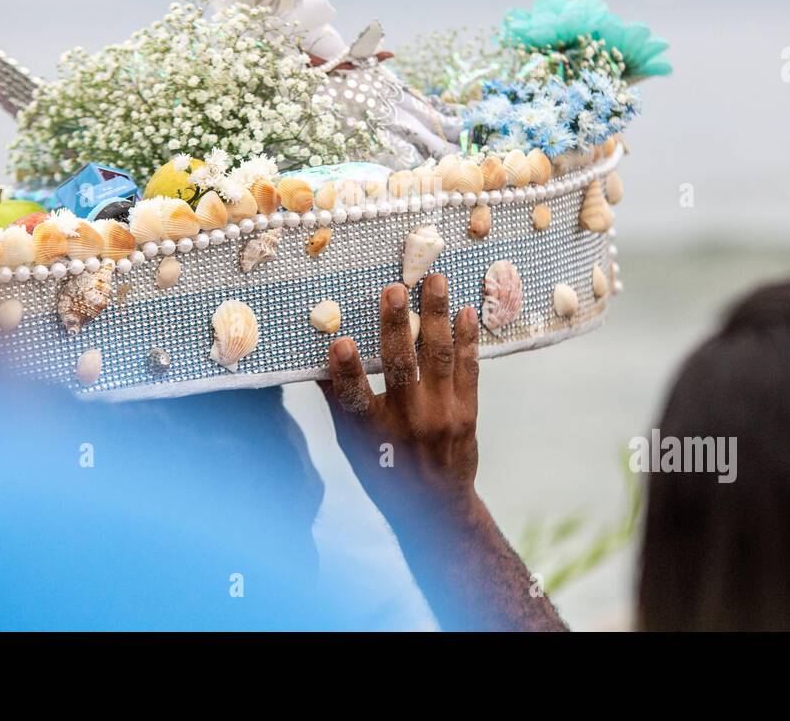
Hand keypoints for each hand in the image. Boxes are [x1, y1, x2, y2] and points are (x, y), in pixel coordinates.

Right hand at [319, 274, 481, 526]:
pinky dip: (467, 339)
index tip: (339, 342)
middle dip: (397, 325)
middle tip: (395, 287)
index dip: (346, 371)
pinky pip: (469, 370)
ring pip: (439, 359)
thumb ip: (338, 400)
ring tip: (437, 281)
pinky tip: (466, 313)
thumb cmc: (384, 470)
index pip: (354, 398)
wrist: (436, 507)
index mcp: (372, 432)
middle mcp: (408, 422)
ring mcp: (442, 416)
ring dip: (437, 316)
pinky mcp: (467, 413)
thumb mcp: (353, 443)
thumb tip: (320, 354)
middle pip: (401, 367)